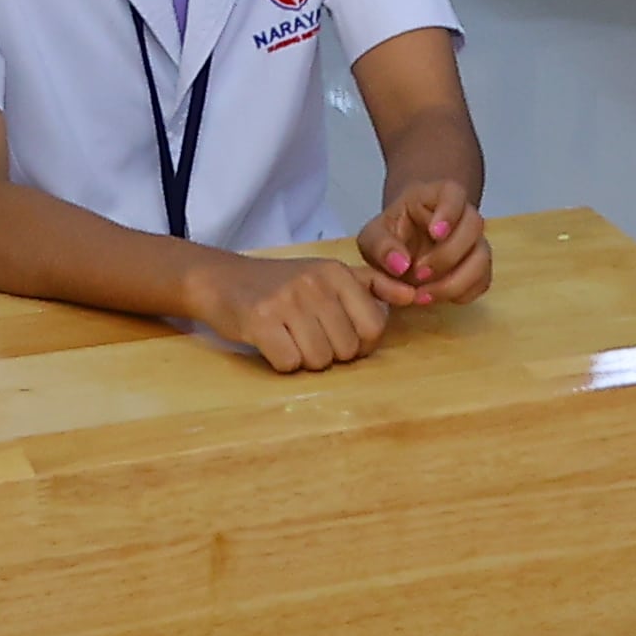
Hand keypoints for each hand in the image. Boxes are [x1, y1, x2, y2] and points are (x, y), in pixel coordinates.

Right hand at [191, 249, 392, 372]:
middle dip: (330, 353)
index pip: (374, 327)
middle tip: (308, 336)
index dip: (360, 343)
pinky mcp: (259, 322)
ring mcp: (286, 301)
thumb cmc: (280, 282)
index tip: (340, 336)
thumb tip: (413, 296)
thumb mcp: (327, 274)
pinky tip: (272, 344)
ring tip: (291, 339)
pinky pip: (289, 363)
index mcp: (337, 272)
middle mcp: (314, 283)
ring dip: (305, 360)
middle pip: (346, 349)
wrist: (222, 279)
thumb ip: (372, 285)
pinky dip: (282, 362)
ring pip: (319, 360)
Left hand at [356, 179, 494, 308]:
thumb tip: (400, 264)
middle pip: (473, 226)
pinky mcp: (478, 269)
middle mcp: (463, 216)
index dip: (449, 212)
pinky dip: (461, 293)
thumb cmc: (390, 236)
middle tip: (418, 274)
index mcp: (437, 196)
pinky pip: (481, 281)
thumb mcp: (373, 237)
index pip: (454, 193)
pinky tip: (435, 298)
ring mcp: (474, 243)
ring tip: (422, 295)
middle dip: (447, 255)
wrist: (401, 251)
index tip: (435, 233)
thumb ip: (381, 245)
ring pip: (482, 257)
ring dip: (456, 280)